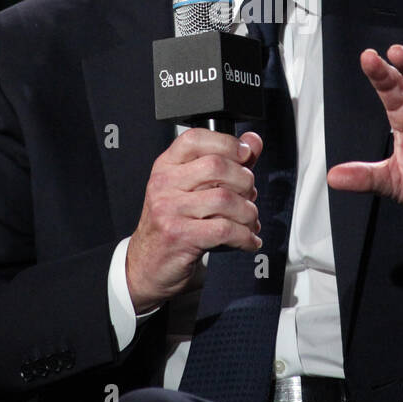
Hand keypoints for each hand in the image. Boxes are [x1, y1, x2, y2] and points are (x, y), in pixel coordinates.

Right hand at [126, 128, 262, 313]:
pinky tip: (248, 240)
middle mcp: (164, 184)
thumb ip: (226, 163)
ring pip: (225, 199)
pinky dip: (245, 236)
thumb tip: (253, 141)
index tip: (245, 154)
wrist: (148, 263)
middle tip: (249, 195)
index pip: (195, 138)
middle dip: (245, 181)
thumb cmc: (174, 222)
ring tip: (249, 221)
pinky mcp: (180, 236)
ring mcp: (169, 209)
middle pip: (216, 166)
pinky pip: (224, 229)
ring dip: (248, 212)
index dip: (226, 142)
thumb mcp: (193, 188)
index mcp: (166, 166)